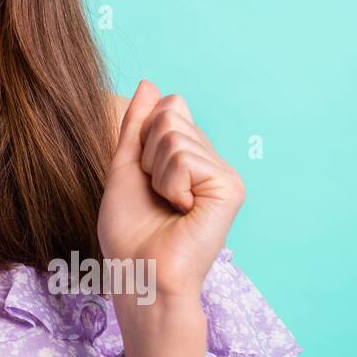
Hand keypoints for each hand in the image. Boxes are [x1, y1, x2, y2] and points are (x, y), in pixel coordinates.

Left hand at [97, 79, 244, 303]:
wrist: (139, 273)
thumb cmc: (129, 231)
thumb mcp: (125, 165)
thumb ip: (137, 124)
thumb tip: (149, 83)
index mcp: (192, 158)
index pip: (168, 109)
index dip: (142, 140)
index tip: (145, 178)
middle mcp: (212, 162)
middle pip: (170, 116)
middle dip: (147, 155)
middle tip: (156, 194)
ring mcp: (224, 174)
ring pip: (174, 134)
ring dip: (156, 172)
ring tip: (167, 204)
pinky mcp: (230, 187)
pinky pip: (186, 157)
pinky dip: (170, 183)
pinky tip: (181, 210)